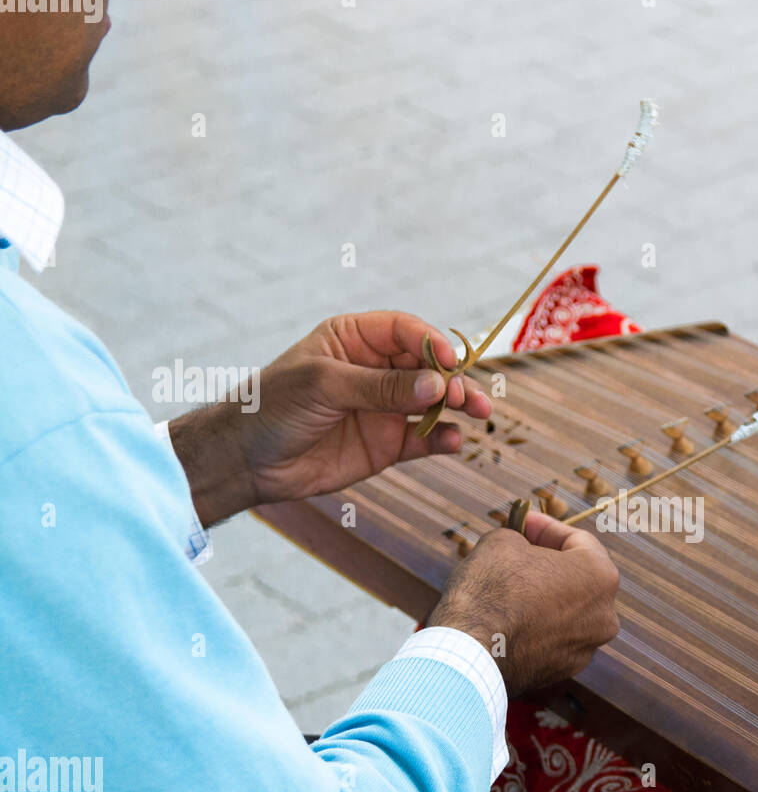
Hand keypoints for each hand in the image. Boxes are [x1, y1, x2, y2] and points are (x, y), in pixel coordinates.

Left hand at [170, 311, 491, 525]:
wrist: (246, 460)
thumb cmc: (274, 406)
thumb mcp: (325, 386)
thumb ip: (382, 387)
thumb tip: (435, 384)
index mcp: (355, 340)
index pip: (405, 331)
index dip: (431, 343)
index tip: (449, 362)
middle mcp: (375, 371)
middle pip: (427, 367)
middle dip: (454, 378)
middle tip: (471, 396)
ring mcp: (384, 409)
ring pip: (434, 402)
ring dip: (459, 405)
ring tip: (477, 413)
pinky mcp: (387, 445)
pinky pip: (424, 439)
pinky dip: (443, 439)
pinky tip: (455, 442)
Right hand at [429, 512, 620, 695]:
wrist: (470, 654)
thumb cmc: (490, 591)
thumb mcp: (501, 542)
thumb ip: (520, 539)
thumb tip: (519, 547)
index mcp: (600, 576)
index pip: (578, 540)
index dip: (546, 527)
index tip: (523, 522)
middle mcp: (604, 615)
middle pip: (576, 578)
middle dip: (547, 562)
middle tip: (518, 551)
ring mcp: (586, 647)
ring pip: (566, 611)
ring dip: (543, 596)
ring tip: (510, 586)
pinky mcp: (563, 670)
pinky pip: (552, 638)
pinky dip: (536, 626)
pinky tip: (509, 618)